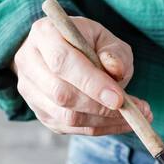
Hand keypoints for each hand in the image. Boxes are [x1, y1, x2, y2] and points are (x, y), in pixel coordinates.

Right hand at [12, 14, 151, 135]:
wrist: (63, 51)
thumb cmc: (87, 42)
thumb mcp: (105, 38)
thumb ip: (115, 52)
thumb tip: (115, 70)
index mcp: (44, 34)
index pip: (62, 61)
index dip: (91, 83)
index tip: (119, 99)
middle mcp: (29, 63)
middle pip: (61, 94)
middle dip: (99, 107)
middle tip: (133, 110)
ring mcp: (31, 91)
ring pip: (65, 116)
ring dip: (103, 121)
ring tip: (135, 118)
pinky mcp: (40, 112)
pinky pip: (70, 128)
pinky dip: (99, 128)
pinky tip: (120, 123)